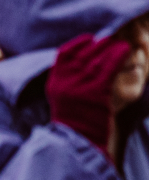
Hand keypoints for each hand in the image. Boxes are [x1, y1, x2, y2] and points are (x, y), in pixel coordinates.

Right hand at [46, 33, 130, 158]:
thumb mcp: (63, 98)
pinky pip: (110, 66)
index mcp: (55, 81)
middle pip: (83, 52)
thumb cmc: (74, 121)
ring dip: (111, 47)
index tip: (90, 39)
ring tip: (122, 44)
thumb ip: (68, 80)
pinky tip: (125, 51)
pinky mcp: (98, 90)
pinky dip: (119, 55)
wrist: (78, 140)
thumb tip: (81, 62)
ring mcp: (81, 85)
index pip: (64, 53)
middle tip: (111, 40)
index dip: (79, 43)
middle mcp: (66, 80)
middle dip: (99, 43)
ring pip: (98, 56)